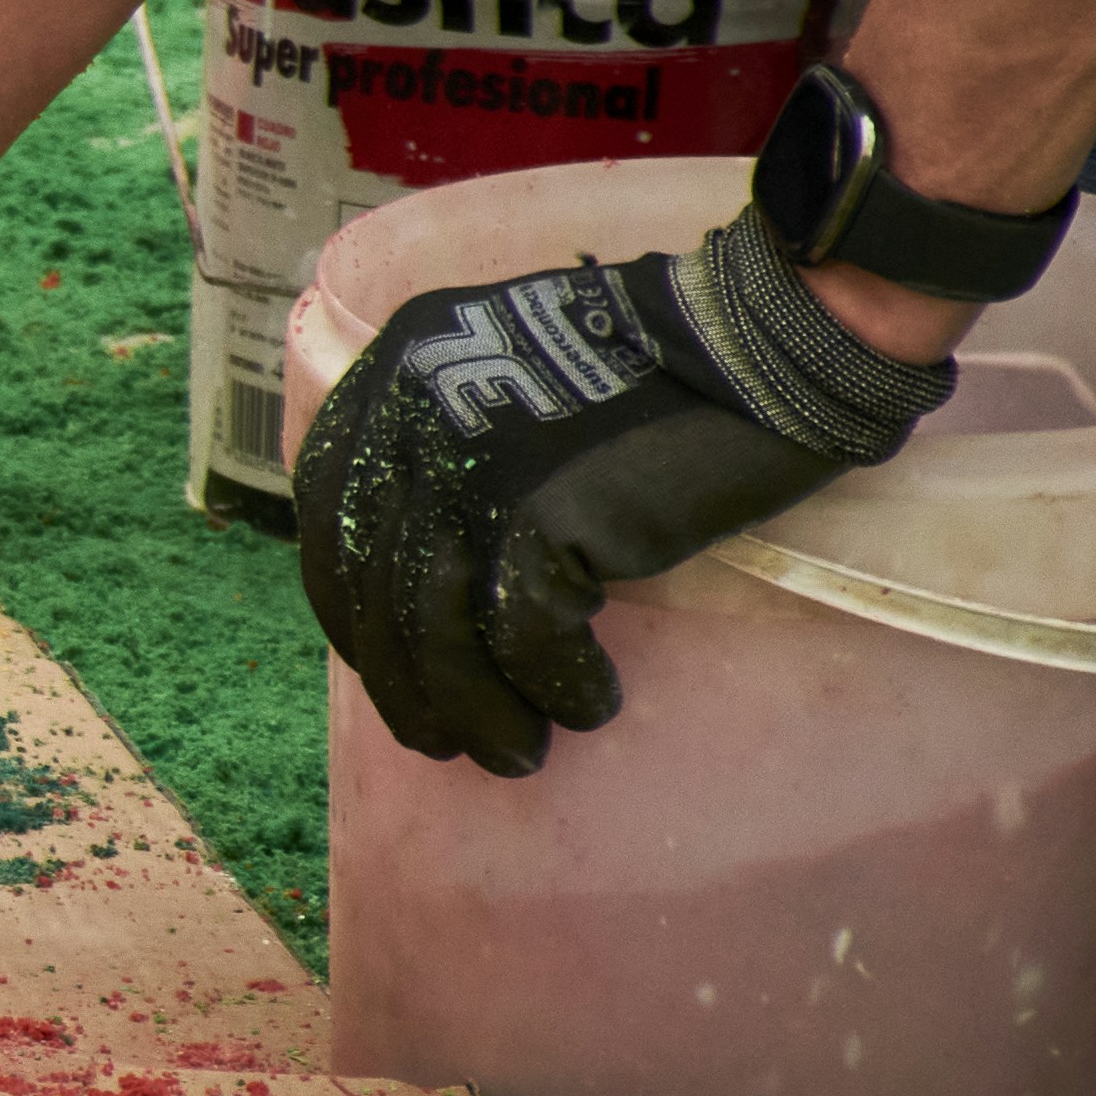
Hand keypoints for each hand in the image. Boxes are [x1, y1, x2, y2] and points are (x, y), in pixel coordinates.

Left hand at [295, 212, 953, 775]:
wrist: (765, 343)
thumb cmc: (657, 374)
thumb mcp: (515, 385)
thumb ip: (455, 457)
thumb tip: (424, 590)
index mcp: (396, 369)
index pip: (331, 512)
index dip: (350, 605)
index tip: (388, 666)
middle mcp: (412, 407)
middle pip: (376, 581)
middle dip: (406, 681)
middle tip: (448, 742)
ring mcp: (469, 457)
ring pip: (437, 623)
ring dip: (474, 708)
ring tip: (517, 753)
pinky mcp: (537, 508)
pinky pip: (525, 635)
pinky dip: (556, 685)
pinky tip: (587, 706)